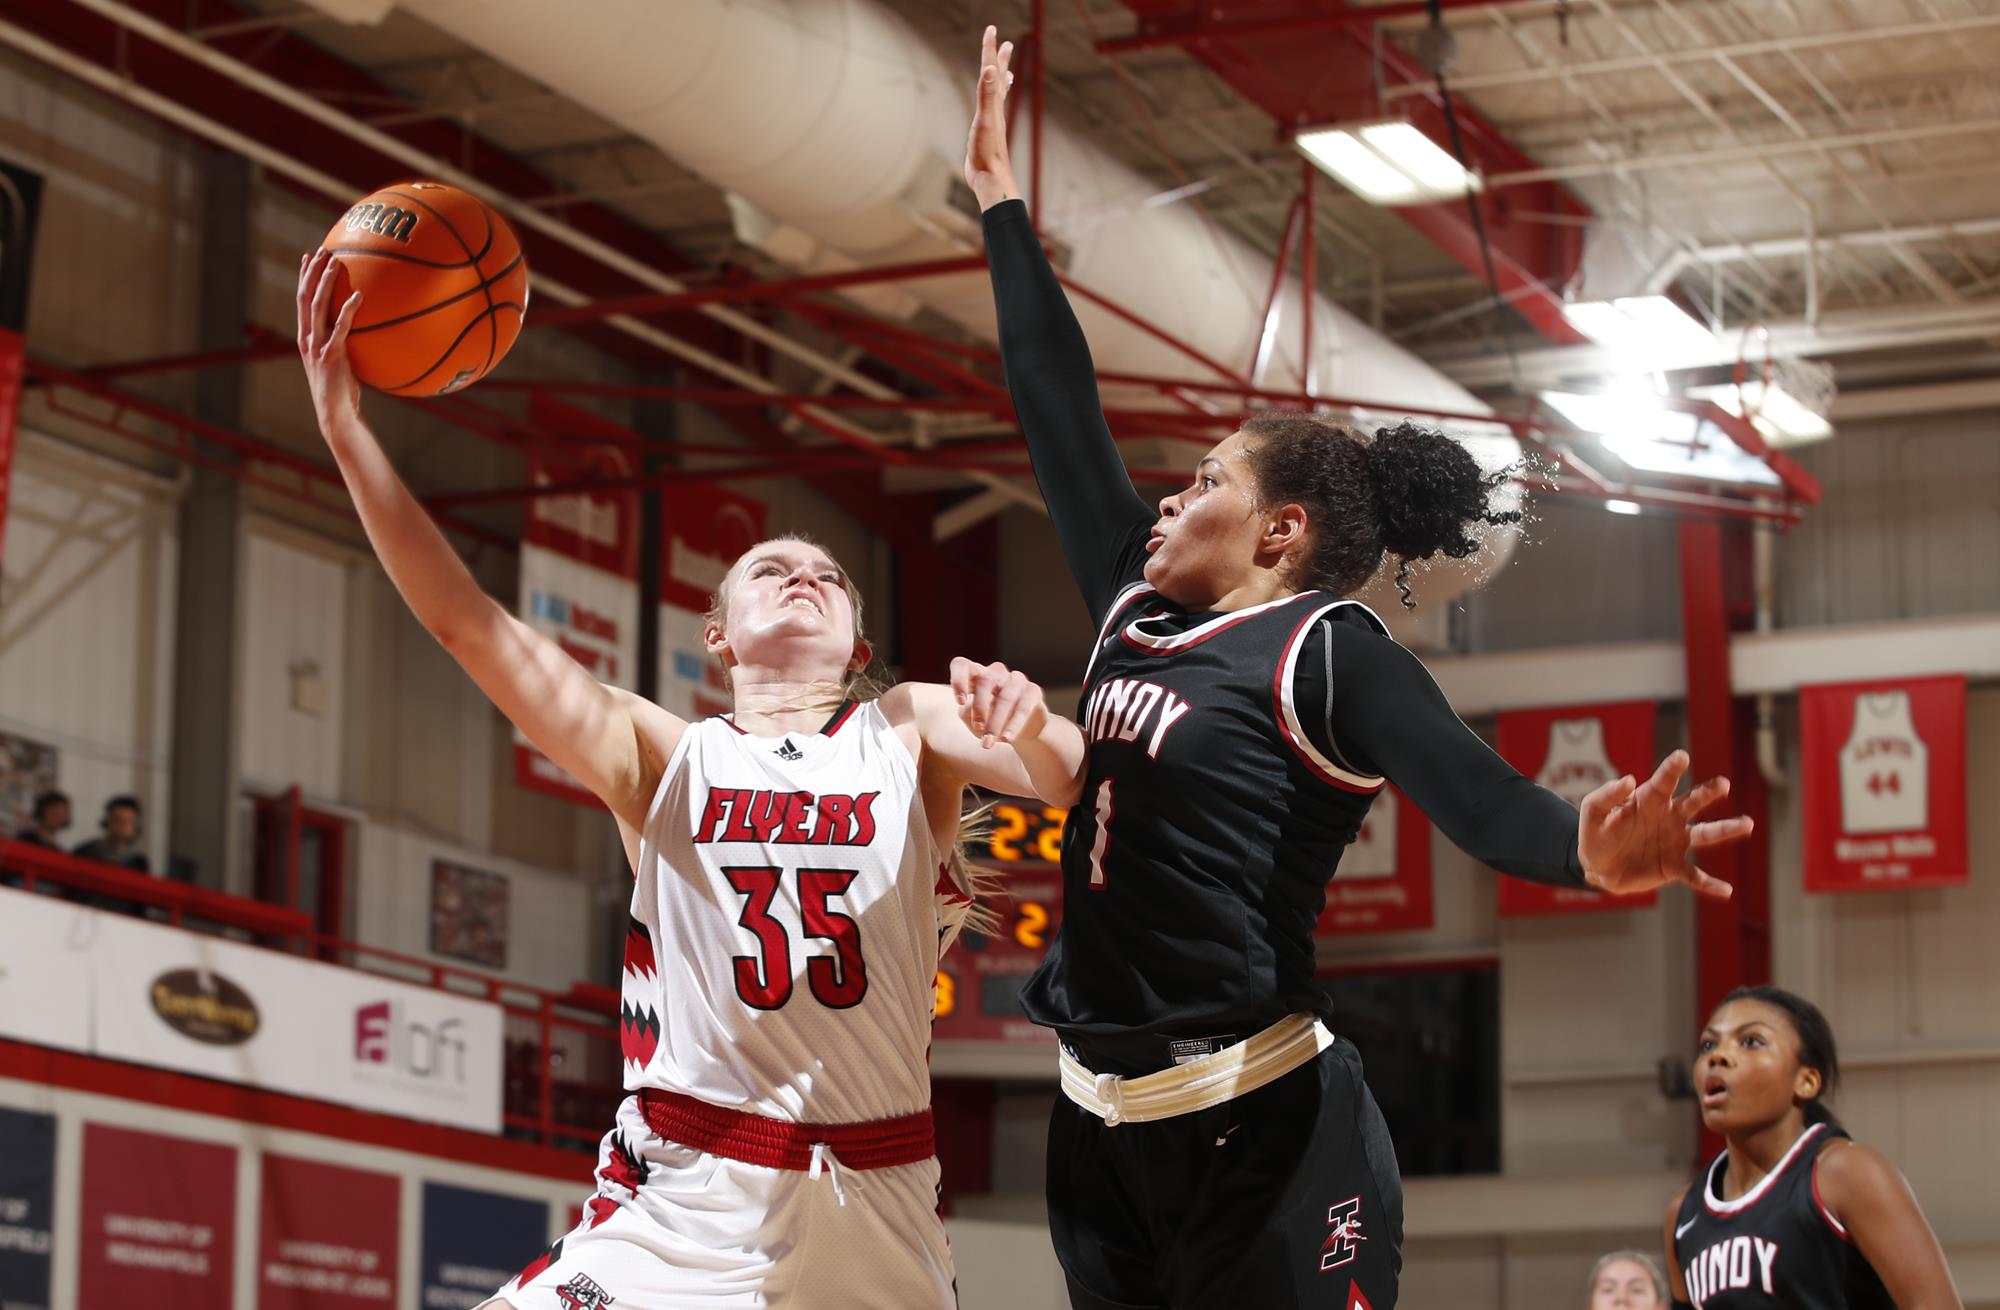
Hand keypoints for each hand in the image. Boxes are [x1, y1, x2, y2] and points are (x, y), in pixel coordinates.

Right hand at [297, 247, 362, 431]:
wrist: (336, 414)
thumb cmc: (342, 391)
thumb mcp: (341, 362)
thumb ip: (345, 342)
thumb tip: (366, 327)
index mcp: (306, 338)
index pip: (301, 300)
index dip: (304, 277)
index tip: (309, 257)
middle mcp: (307, 338)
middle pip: (304, 297)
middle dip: (311, 271)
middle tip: (321, 250)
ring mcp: (316, 347)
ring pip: (316, 306)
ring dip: (325, 282)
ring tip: (335, 262)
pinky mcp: (331, 356)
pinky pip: (339, 328)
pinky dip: (348, 310)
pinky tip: (359, 296)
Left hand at [950, 656, 1047, 747]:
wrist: (1022, 729)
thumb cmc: (989, 721)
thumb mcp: (973, 719)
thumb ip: (967, 714)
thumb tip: (971, 712)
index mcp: (976, 674)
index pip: (962, 665)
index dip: (959, 679)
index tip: (960, 702)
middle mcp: (996, 672)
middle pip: (985, 680)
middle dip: (980, 707)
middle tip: (978, 728)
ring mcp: (1016, 679)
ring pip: (1005, 697)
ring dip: (996, 722)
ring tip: (989, 743)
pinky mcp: (1033, 691)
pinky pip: (1023, 708)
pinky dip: (1013, 725)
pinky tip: (1006, 739)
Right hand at [963, 25, 1020, 209]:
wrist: (991, 178)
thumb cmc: (987, 151)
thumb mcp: (985, 119)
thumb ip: (987, 94)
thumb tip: (990, 68)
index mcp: (994, 103)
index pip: (991, 69)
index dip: (990, 48)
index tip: (991, 28)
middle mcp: (995, 108)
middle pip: (998, 78)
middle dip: (1000, 59)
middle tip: (1006, 42)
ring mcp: (992, 120)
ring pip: (997, 93)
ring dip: (1000, 79)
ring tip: (1005, 69)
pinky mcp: (987, 132)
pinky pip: (991, 109)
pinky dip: (992, 101)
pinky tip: (990, 105)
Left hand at [1577, 751, 1752, 898]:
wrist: (1597, 867)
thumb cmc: (1595, 833)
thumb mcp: (1593, 812)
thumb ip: (1607, 795)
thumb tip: (1629, 779)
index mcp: (1649, 799)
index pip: (1664, 780)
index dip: (1672, 768)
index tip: (1681, 756)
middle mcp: (1669, 817)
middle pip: (1693, 802)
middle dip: (1708, 793)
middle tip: (1723, 784)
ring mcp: (1675, 841)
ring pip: (1705, 834)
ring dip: (1726, 829)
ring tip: (1747, 824)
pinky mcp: (1673, 867)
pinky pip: (1695, 876)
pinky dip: (1709, 883)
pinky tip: (1726, 890)